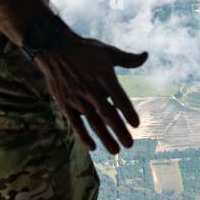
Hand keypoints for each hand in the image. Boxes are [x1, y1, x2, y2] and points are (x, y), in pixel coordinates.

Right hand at [34, 35, 146, 153]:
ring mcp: (77, 97)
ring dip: (104, 137)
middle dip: (119, 131)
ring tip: (115, 151)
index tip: (136, 124)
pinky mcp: (65, 104)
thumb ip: (127, 59)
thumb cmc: (85, 51)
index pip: (119, 97)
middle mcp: (91, 89)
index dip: (128, 111)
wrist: (54, 48)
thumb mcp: (107, 51)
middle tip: (130, 145)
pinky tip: (92, 147)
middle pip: (107, 114)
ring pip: (93, 121)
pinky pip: (75, 123)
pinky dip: (83, 135)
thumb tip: (145, 56)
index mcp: (103, 75)